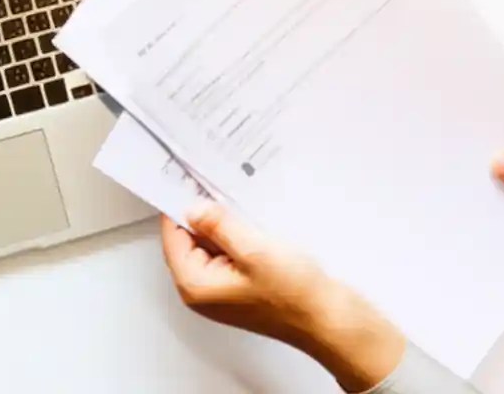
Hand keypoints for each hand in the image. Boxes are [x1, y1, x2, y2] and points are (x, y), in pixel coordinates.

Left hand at [161, 203, 403, 391]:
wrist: (331, 321)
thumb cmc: (296, 297)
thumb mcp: (253, 249)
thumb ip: (217, 225)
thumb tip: (194, 208)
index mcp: (196, 286)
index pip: (173, 237)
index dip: (179, 207)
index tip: (185, 182)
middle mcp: (204, 291)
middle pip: (190, 240)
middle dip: (203, 216)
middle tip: (217, 192)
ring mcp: (223, 289)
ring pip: (211, 244)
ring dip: (223, 226)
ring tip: (242, 214)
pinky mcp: (241, 286)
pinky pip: (229, 253)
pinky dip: (237, 237)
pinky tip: (253, 229)